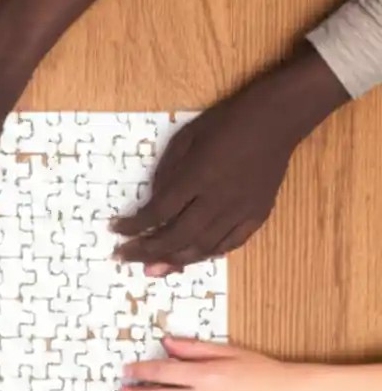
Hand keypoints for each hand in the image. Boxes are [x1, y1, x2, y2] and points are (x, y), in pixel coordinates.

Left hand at [112, 43, 349, 274]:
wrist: (275, 120)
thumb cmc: (224, 124)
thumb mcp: (185, 140)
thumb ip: (167, 174)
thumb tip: (152, 205)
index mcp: (196, 177)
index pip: (158, 212)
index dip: (134, 226)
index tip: (115, 231)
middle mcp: (218, 199)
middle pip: (177, 236)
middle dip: (145, 251)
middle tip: (123, 257)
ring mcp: (241, 210)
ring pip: (203, 247)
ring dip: (174, 261)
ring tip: (151, 270)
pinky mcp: (258, 215)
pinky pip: (231, 244)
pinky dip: (208, 254)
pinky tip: (191, 258)